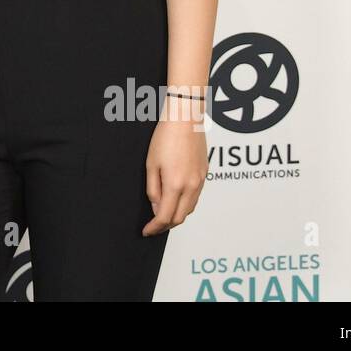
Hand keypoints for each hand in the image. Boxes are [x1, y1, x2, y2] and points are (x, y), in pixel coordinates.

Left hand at [142, 115, 206, 235]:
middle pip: (180, 217)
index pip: (165, 217)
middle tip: (153, 226)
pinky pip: (196, 197)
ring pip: (190, 209)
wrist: (185, 119)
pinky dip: (185, 204)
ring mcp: (200, 181)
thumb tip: (156, 209)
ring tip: (163, 215)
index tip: (146, 231)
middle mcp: (191, 186)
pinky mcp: (205, 174)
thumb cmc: (165, 137)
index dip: (154, 227)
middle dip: (166, 225)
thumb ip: (153, 189)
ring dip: (177, 216)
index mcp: (175, 185)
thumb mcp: (151, 164)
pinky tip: (176, 199)